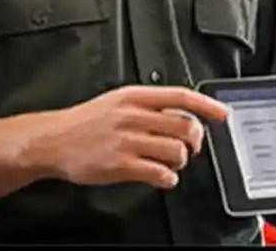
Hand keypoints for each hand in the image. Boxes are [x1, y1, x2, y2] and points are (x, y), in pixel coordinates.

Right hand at [38, 85, 228, 188]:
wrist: (53, 140)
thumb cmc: (85, 122)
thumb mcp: (117, 101)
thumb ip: (148, 105)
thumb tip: (182, 113)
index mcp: (135, 96)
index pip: (182, 97)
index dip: (208, 105)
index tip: (223, 115)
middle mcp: (133, 116)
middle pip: (185, 125)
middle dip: (195, 140)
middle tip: (191, 147)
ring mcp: (127, 141)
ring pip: (176, 150)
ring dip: (181, 161)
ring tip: (171, 163)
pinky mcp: (121, 165)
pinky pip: (159, 173)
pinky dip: (168, 178)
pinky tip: (162, 177)